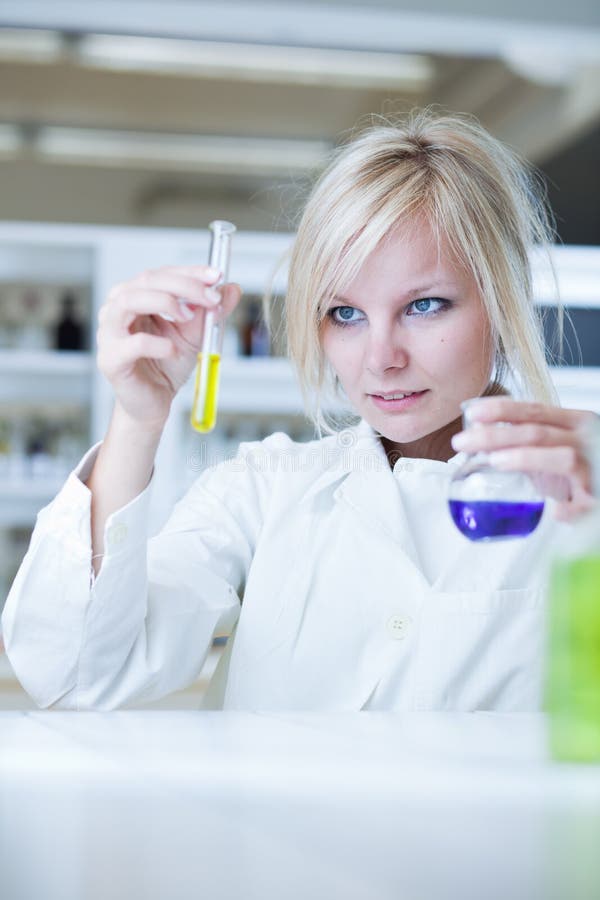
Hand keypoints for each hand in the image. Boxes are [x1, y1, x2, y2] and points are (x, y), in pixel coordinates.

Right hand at [96, 266, 240, 430]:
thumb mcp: (196, 334)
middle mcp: (117, 310)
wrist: (154, 402)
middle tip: (211, 297)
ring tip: (188, 316)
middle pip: (146, 281)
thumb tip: (232, 288)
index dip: (189, 272)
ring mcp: (109, 333)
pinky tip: (173, 350)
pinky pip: (133, 343)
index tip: (216, 275)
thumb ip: (212, 311)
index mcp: (135, 298)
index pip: (160, 273)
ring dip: (165, 302)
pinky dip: (158, 343)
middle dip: (184, 286)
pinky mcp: (111, 359)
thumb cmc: (167, 365)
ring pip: (129, 301)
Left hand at [450, 397, 597, 520]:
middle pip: (536, 431)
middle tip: (462, 442)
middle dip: (495, 435)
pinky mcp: (598, 496)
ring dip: (526, 458)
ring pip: (561, 457)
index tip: (471, 411)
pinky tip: (554, 511)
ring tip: (494, 461)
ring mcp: (594, 466)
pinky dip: (565, 507)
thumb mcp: (561, 447)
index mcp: (575, 422)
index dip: (501, 409)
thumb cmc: (589, 467)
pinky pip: (580, 501)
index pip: (534, 409)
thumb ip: (528, 445)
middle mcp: (586, 439)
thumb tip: (484, 443)